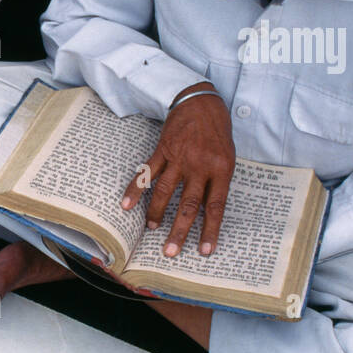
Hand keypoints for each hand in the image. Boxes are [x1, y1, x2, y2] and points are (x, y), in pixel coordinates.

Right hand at [121, 83, 234, 256]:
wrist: (201, 101)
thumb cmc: (217, 131)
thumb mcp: (227, 156)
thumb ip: (217, 181)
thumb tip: (207, 210)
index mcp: (221, 169)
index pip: (215, 206)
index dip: (210, 230)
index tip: (205, 251)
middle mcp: (199, 166)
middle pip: (188, 205)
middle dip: (179, 230)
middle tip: (170, 252)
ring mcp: (179, 158)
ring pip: (165, 192)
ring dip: (156, 213)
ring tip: (151, 229)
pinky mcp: (162, 150)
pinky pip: (146, 174)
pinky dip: (135, 190)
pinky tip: (126, 205)